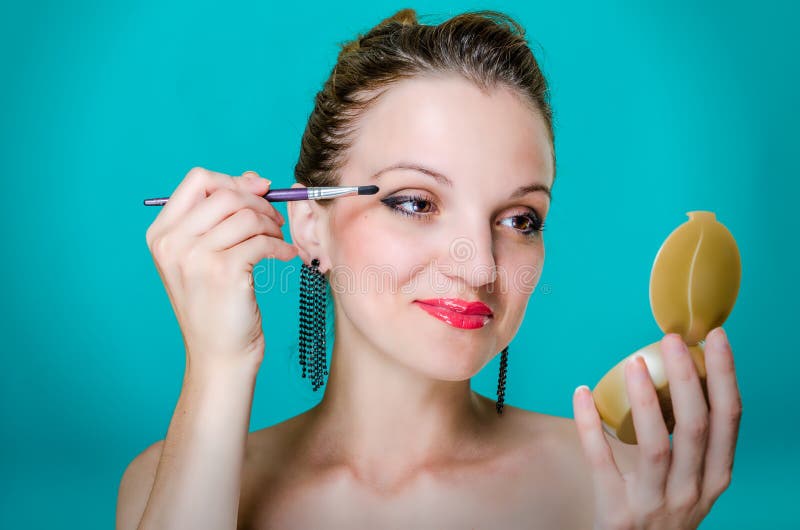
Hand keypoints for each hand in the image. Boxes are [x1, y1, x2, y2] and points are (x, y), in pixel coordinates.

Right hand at [145, 167, 297, 373]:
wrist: (218, 355)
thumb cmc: (217, 304)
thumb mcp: (207, 256)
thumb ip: (224, 215)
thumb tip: (256, 178)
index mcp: (161, 233)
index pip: (197, 180)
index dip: (233, 181)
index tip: (258, 193)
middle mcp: (172, 243)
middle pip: (225, 193)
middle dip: (259, 203)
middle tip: (275, 222)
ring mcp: (194, 258)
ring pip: (247, 216)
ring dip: (272, 226)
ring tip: (278, 242)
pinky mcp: (223, 273)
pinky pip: (262, 241)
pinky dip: (280, 247)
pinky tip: (285, 257)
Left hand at [573, 328, 742, 529]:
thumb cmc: (664, 510)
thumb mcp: (691, 481)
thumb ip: (690, 441)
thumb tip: (676, 373)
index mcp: (715, 476)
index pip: (729, 419)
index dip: (724, 374)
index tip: (716, 336)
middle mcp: (692, 490)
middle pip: (696, 427)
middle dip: (687, 378)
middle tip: (672, 339)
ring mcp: (655, 504)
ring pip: (656, 445)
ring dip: (646, 399)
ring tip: (634, 363)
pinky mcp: (617, 512)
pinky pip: (602, 460)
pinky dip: (590, 424)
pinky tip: (581, 393)